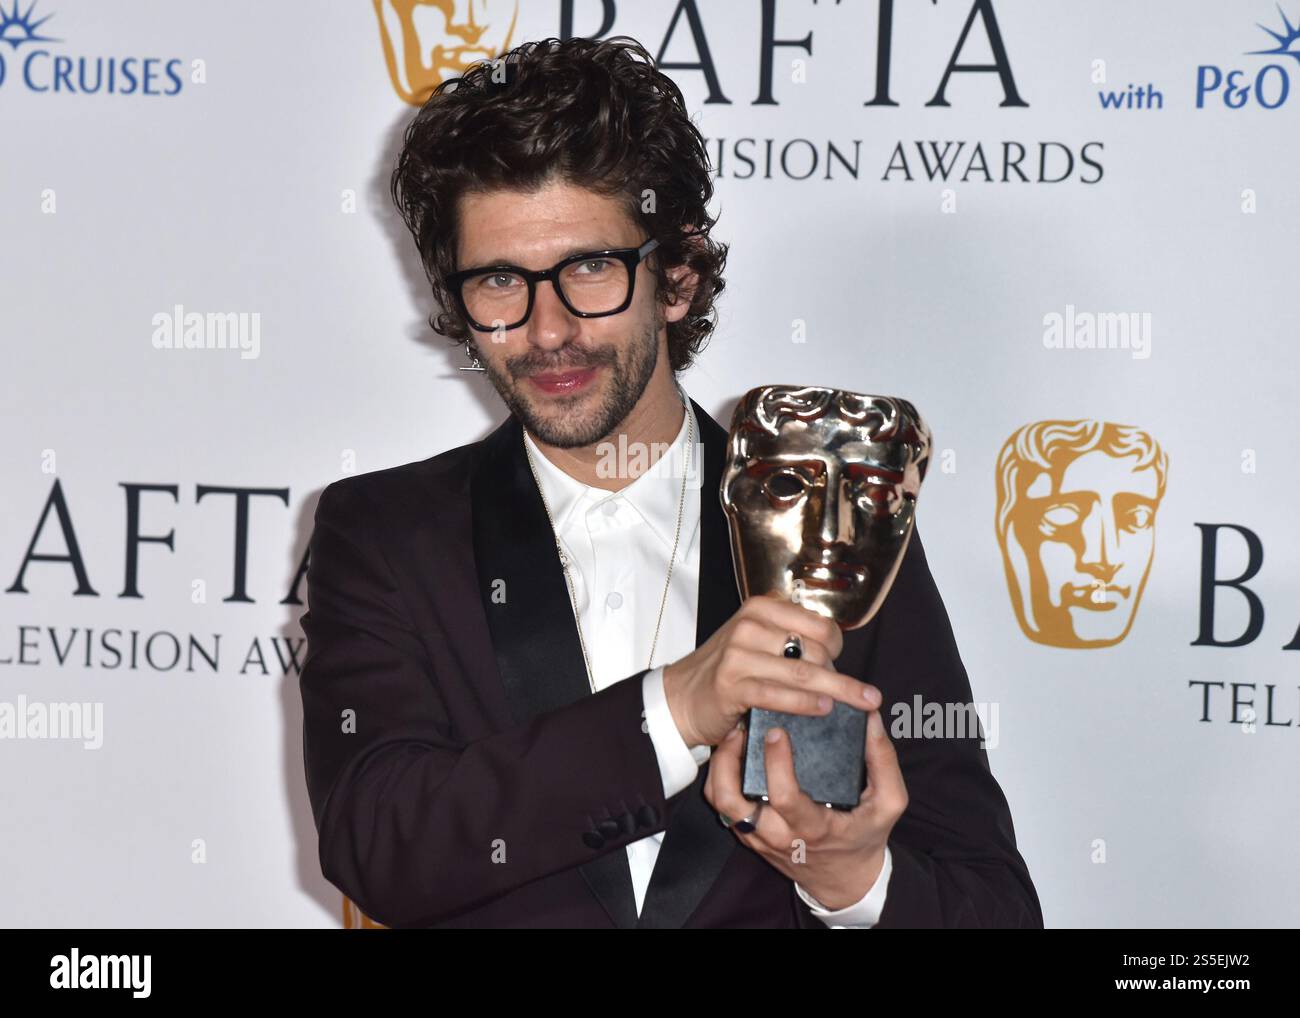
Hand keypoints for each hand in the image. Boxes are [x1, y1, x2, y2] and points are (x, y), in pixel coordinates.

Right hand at [661, 592, 880, 749]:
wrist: (682, 697)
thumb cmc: (728, 670)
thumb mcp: (757, 639)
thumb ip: (790, 636)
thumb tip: (836, 657)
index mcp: (761, 607)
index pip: (820, 625)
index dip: (837, 647)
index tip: (839, 664)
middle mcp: (750, 625)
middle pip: (815, 650)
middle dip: (836, 674)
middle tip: (845, 694)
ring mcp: (738, 654)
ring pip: (803, 673)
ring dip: (837, 690)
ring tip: (861, 703)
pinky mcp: (732, 685)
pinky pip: (779, 694)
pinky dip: (805, 703)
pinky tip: (824, 709)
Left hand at [704, 708, 906, 910]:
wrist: (845, 881)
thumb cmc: (865, 837)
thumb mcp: (889, 803)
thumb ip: (883, 760)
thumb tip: (870, 718)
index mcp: (813, 827)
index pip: (784, 797)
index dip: (776, 763)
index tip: (776, 732)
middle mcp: (779, 835)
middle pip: (736, 801)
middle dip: (731, 760)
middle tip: (742, 726)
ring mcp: (760, 838)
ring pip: (722, 804)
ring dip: (719, 769)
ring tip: (732, 737)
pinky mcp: (750, 837)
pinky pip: (724, 808)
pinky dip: (720, 779)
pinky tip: (732, 754)